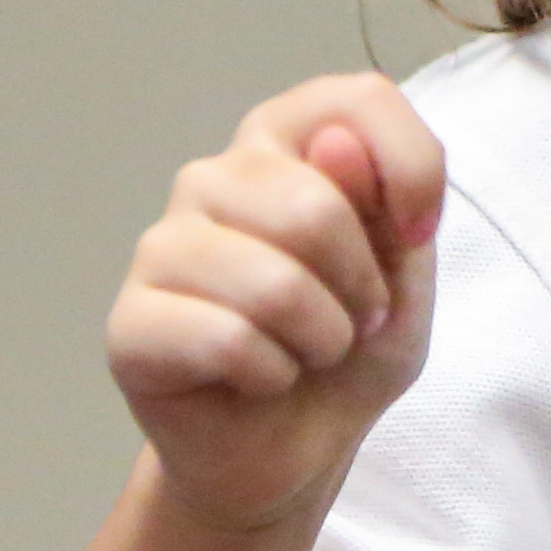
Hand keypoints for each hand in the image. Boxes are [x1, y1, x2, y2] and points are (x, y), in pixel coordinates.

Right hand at [106, 74, 444, 536]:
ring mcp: (162, 247)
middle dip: (361, 288)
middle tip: (352, 325)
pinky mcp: (130, 324)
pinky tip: (258, 382)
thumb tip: (334, 143)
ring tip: (306, 355)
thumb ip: (387, 206)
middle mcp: (215, 177)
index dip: (410, 166)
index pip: (354, 98)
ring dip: (320, 340)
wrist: (295, 452)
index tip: (420, 234)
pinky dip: (272, 377)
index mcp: (286, 143)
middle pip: (314, 208)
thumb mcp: (406, 279)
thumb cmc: (349, 351)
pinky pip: (229, 341)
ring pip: (273, 283)